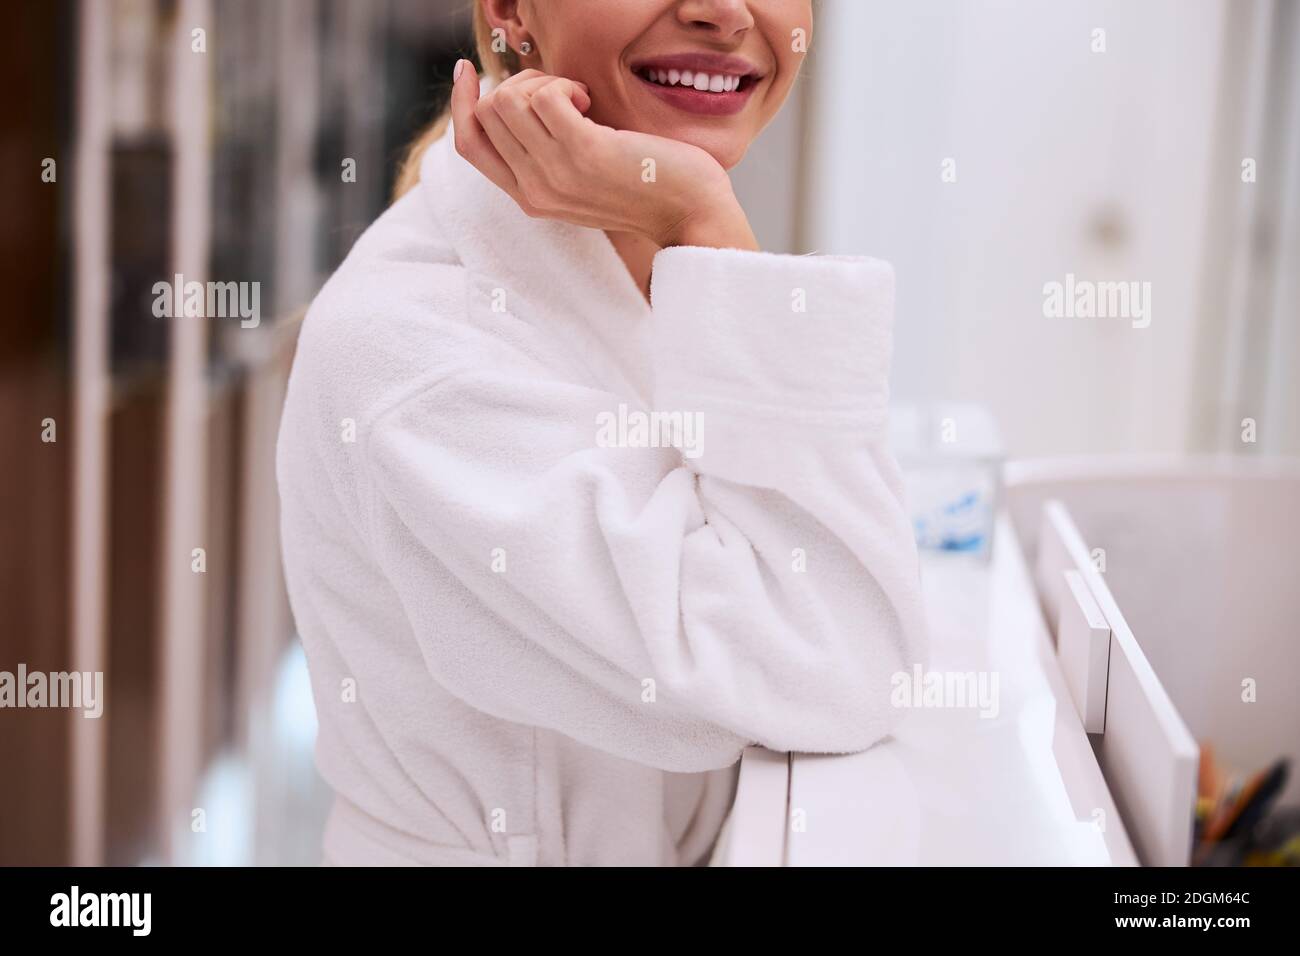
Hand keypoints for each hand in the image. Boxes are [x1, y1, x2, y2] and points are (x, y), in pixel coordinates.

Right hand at [449, 62, 757, 250]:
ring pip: (508, 100)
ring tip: (580, 99)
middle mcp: (534, 190)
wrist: (689, 214)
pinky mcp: (584, 153)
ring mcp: (556, 174)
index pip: (468, 144)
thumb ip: (547, 154)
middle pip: (487, 113)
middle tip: (564, 93)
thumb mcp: (582, 178)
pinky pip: (546, 96)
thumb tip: (518, 101)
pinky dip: (565, 84)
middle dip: (520, 84)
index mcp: (528, 197)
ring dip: (543, 82)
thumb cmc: (644, 186)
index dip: (461, 102)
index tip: (468, 70)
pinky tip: (591, 101)